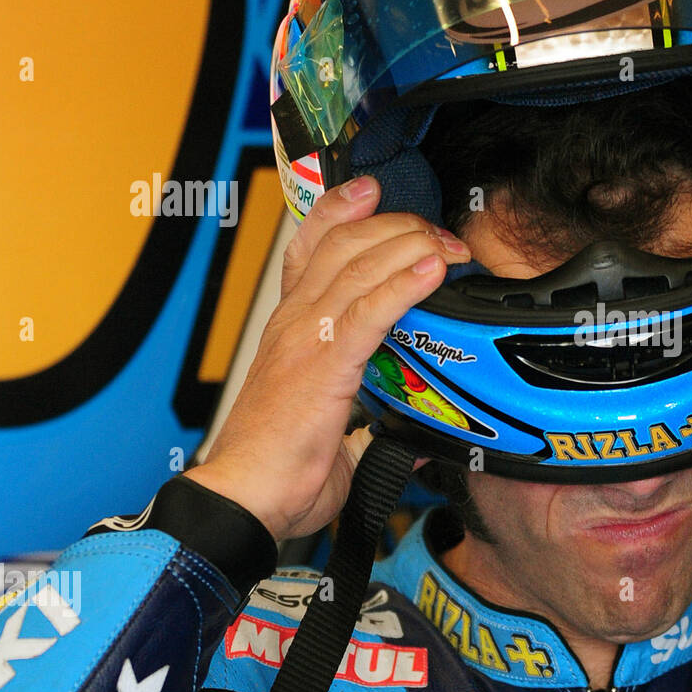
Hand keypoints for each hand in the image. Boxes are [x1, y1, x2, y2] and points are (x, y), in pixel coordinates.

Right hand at [185, 177, 470, 539]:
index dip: (340, 212)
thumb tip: (409, 441)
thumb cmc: (277, 474)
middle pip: (344, 245)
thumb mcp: (335, 442)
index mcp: (291, 333)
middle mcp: (293, 324)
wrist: (243, 501)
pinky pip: (367, 311)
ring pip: (359, 267)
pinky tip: (432, 270)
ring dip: (411, 247)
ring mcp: (304, 340)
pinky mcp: (321, 365)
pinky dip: (402, 286)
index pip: (311, 251)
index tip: (372, 190)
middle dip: (398, 227)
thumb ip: (369, 430)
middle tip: (439, 232)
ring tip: (448, 245)